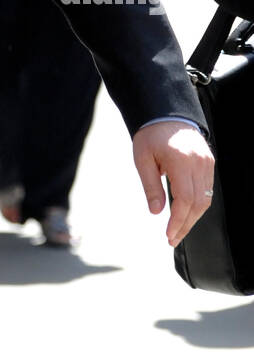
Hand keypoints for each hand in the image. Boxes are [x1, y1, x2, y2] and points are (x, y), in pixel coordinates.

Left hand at [132, 121, 214, 245]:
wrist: (166, 112)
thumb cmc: (150, 135)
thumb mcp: (142, 159)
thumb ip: (150, 186)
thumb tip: (157, 212)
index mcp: (181, 160)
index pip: (185, 199)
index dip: (178, 221)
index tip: (169, 235)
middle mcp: (198, 162)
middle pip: (198, 203)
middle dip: (186, 224)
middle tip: (173, 239)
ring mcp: (206, 162)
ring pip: (205, 199)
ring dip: (193, 217)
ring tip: (178, 231)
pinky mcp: (209, 162)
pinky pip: (207, 190)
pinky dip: (197, 204)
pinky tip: (186, 213)